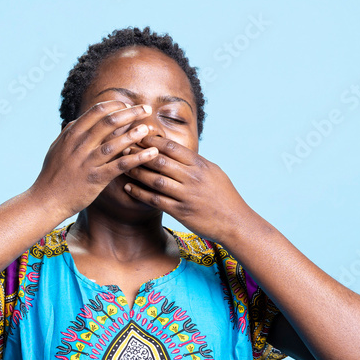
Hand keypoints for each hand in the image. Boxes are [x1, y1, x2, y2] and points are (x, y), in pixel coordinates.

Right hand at [30, 100, 159, 218]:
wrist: (45, 200)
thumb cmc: (51, 175)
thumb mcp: (56, 149)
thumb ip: (67, 133)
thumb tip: (77, 120)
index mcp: (71, 135)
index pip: (97, 111)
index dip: (115, 105)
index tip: (127, 105)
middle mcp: (80, 145)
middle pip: (109, 122)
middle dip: (130, 112)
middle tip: (146, 109)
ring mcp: (88, 162)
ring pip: (115, 143)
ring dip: (134, 133)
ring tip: (148, 128)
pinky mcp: (96, 178)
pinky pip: (120, 165)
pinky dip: (137, 158)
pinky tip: (151, 154)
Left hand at [120, 134, 256, 243]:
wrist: (236, 222)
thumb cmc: (224, 196)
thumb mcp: (213, 172)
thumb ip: (194, 162)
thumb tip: (177, 151)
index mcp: (200, 165)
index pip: (172, 147)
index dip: (153, 141)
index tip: (139, 136)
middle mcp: (193, 178)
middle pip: (160, 161)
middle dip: (140, 154)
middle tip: (124, 148)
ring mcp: (186, 195)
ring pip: (155, 180)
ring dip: (137, 172)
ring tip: (123, 166)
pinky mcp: (181, 212)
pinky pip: (155, 200)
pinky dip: (140, 193)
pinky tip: (128, 188)